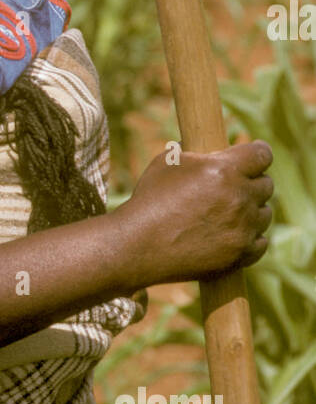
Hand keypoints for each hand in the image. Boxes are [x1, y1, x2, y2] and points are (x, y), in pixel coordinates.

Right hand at [120, 139, 273, 286]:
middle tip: (233, 187)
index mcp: (224, 170)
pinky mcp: (239, 255)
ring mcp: (242, 229)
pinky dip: (250, 238)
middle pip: (266, 184)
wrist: (137, 245)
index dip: (258, 153)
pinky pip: (261, 242)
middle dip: (251, 182)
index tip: (254, 155)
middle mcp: (238, 198)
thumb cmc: (149, 200)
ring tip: (229, 213)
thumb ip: (197, 154)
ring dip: (251, 211)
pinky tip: (234, 234)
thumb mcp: (168, 162)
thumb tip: (209, 149)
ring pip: (265, 214)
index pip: (262, 154)